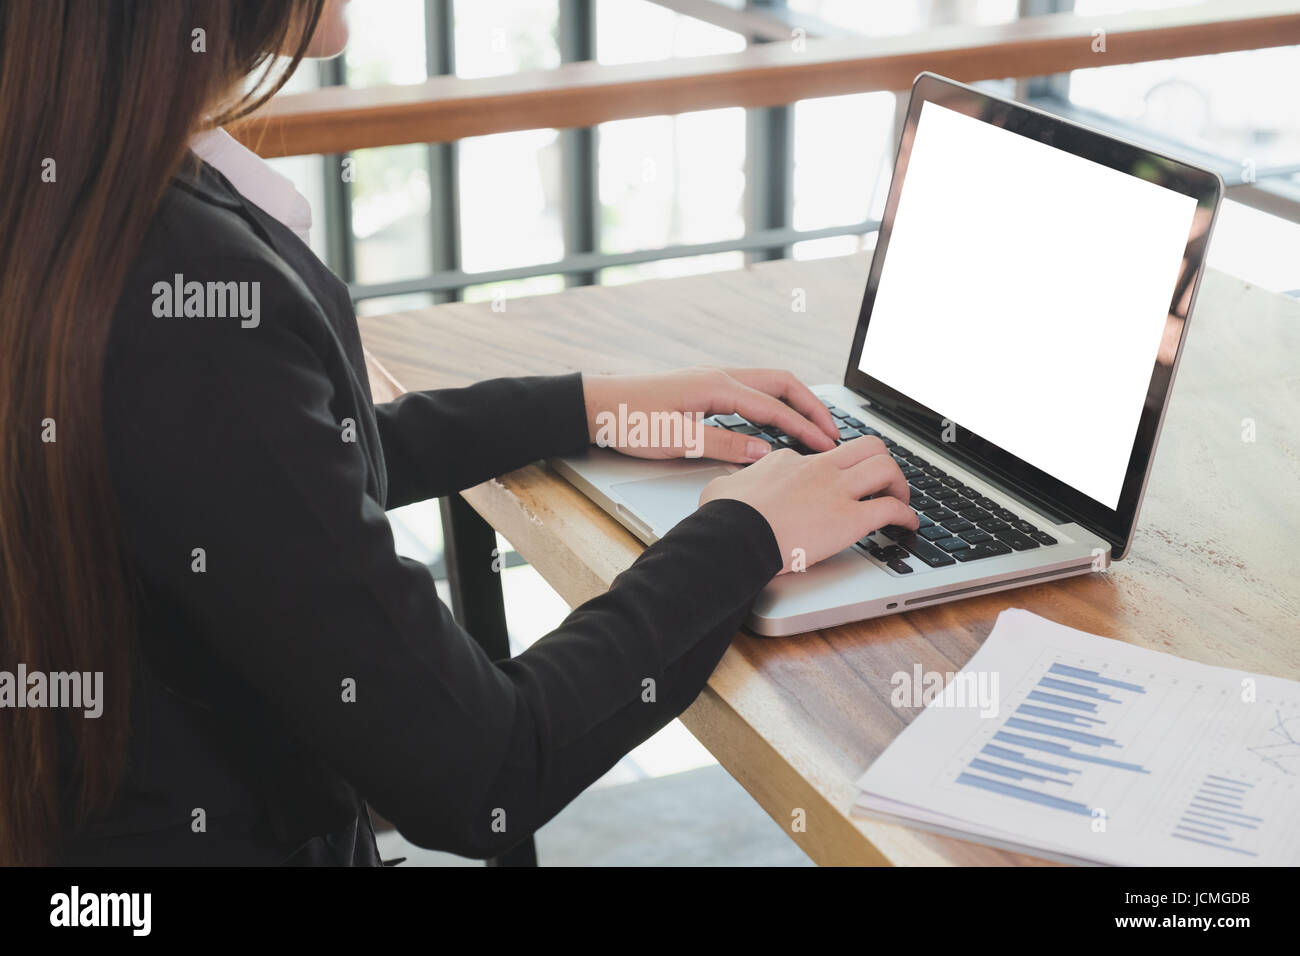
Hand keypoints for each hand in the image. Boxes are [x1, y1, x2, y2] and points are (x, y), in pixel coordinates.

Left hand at [582, 367, 838, 462]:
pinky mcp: (705, 389)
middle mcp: (720, 376)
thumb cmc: (629, 420)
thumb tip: (764, 452)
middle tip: (834, 431)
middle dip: (812, 407)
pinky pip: (752, 392)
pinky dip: (774, 405)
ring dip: (795, 404)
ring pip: (769, 385)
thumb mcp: (677, 439)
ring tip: (815, 427)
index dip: (805, 427)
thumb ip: (723, 445)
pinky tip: (777, 423)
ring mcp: (713, 380)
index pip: (774, 407)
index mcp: (717, 386)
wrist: (598, 405)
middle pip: (782, 384)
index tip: (828, 445)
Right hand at [699, 437, 915, 573]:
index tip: (839, 483)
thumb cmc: (725, 517)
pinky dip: (906, 515)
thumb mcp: (725, 486)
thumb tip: (731, 485)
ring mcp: (836, 491)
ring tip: (900, 499)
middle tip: (884, 482)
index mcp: (791, 461)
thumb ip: (738, 481)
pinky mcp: (850, 519)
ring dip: (899, 484)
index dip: (837, 470)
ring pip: (886, 468)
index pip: (824, 455)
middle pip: (868, 446)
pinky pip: (891, 508)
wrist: (734, 535)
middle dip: (882, 462)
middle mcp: (819, 469)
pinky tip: (908, 524)